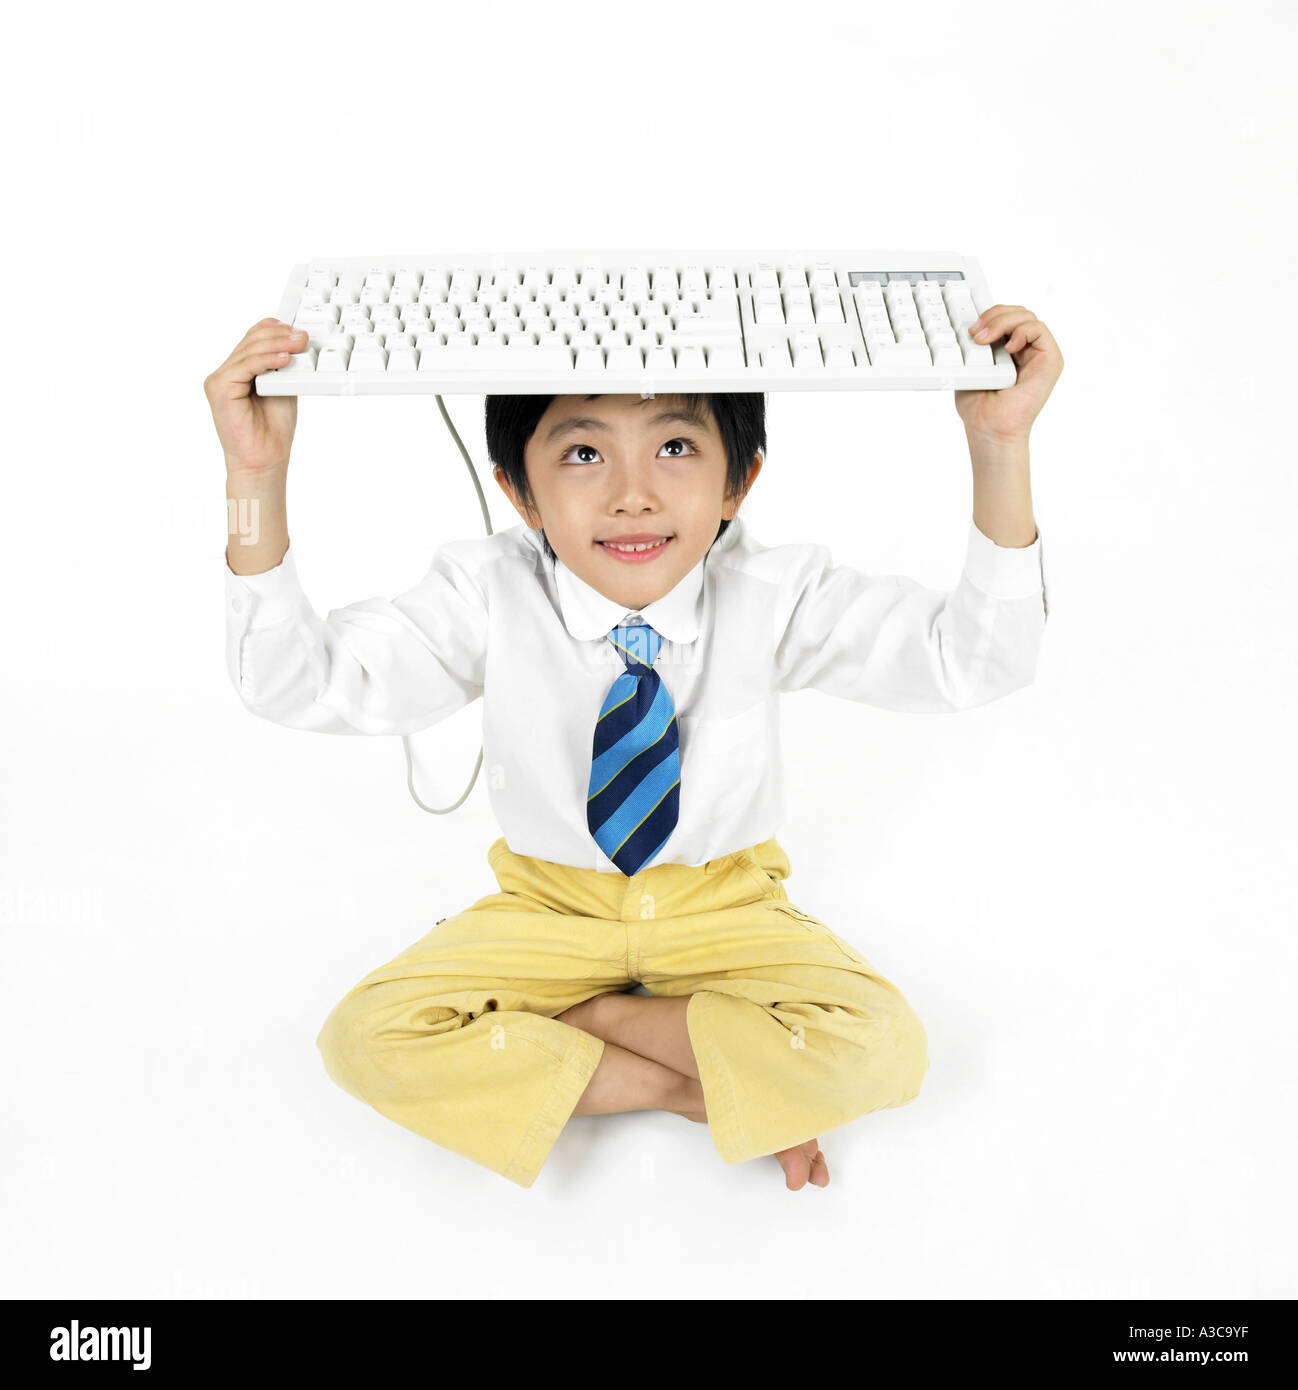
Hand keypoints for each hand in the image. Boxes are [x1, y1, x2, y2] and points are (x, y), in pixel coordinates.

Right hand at [204, 318, 305, 474]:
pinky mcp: (219, 389)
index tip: (299, 330)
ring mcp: (220, 380)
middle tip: (303, 336)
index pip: (253, 338)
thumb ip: (284, 367)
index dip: (275, 330)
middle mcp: (226, 372)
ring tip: (300, 343)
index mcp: (239, 370)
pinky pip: (245, 367)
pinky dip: (266, 360)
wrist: (264, 460)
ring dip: (277, 345)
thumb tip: (298, 342)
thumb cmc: (273, 430)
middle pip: (251, 341)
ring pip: (249, 351)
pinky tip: (285, 359)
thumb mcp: (284, 388)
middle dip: (279, 336)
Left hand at [954, 305, 1063, 445]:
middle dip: (995, 315)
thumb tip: (970, 326)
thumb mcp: (971, 369)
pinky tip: (1008, 347)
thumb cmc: (980, 408)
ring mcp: (1040, 355)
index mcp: (1009, 351)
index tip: (971, 329)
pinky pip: (1039, 329)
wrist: (990, 429)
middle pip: (1018, 312)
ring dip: (1003, 322)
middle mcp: (1027, 350)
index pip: (1006, 317)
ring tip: (985, 339)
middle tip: (976, 332)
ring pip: (1028, 317)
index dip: (990, 315)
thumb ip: (974, 346)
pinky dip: (1022, 332)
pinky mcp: (1051, 360)